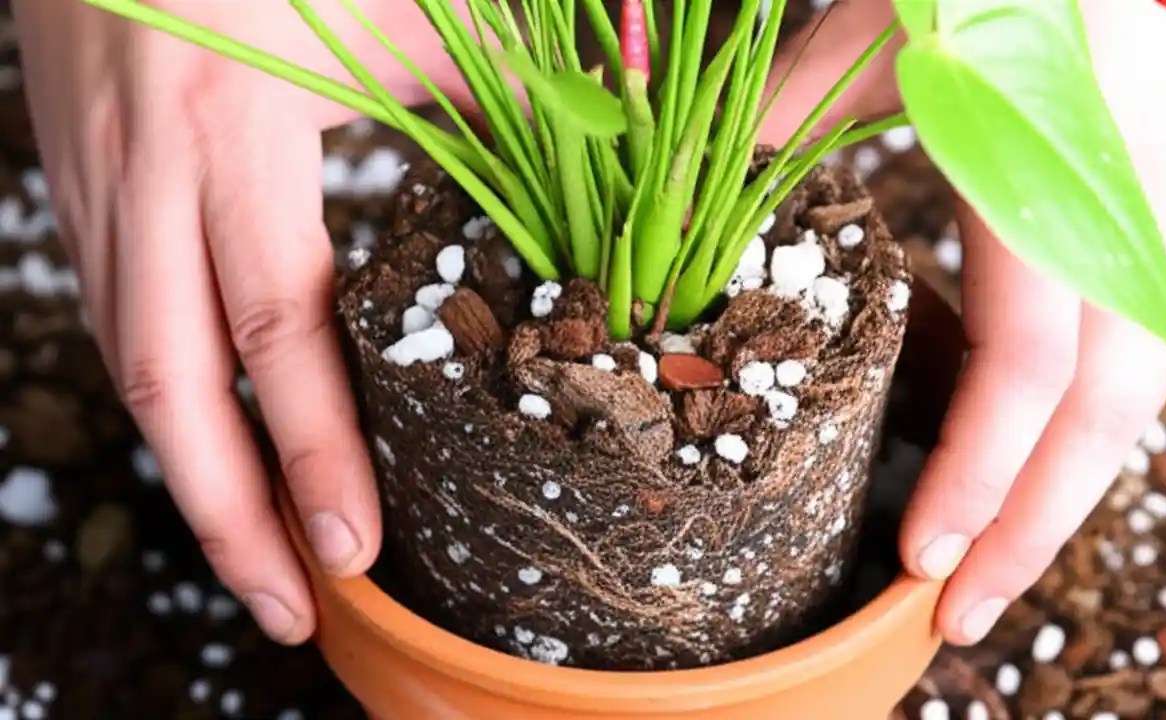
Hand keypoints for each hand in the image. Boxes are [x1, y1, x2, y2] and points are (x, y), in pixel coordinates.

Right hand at [13, 0, 463, 643]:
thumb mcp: (384, 10)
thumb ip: (489, 82)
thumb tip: (610, 136)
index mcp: (228, 131)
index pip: (275, 323)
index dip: (314, 447)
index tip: (354, 546)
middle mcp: (144, 181)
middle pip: (172, 388)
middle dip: (230, 519)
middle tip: (294, 611)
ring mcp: (95, 194)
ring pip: (133, 371)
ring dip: (196, 481)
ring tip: (263, 563)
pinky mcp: (79, 198)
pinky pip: (122, 327)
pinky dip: (176, 412)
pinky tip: (223, 455)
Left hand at [763, 0, 1165, 643]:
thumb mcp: (910, 10)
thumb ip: (816, 86)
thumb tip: (723, 154)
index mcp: (1059, 181)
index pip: (1030, 368)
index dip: (978, 475)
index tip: (919, 560)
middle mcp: (1130, 221)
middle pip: (1103, 417)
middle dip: (1033, 531)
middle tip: (956, 620)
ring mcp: (1159, 218)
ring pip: (1127, 391)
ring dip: (1061, 488)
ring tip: (989, 562)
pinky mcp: (1160, 208)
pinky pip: (1130, 343)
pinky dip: (1078, 421)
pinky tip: (1028, 456)